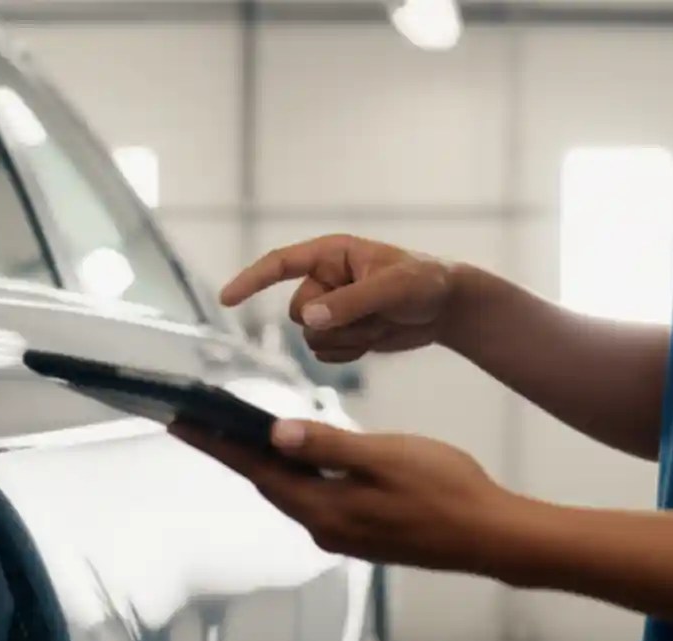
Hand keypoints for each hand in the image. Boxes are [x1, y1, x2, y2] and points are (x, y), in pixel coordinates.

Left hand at [170, 419, 524, 571]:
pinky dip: (298, 473)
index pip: (254, 469)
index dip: (215, 443)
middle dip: (231, 450)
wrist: (491, 536)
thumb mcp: (385, 457)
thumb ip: (329, 446)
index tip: (178, 422)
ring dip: (265, 461)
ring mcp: (343, 533)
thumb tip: (274, 434)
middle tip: (199, 419)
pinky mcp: (362, 532)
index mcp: (323, 508)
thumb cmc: (444, 490)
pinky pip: (315, 497)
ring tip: (237, 431)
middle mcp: (324, 527)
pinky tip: (299, 455)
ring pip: (292, 489)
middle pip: (266, 480)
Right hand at [220, 235, 459, 362]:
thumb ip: (349, 302)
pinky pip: (325, 354)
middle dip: (331, 322)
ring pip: (310, 338)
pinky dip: (349, 353)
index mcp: (331, 254)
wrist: (447, 307)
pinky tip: (374, 339)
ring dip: (344, 340)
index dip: (251, 280)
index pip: (280, 264)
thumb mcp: (391, 289)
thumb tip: (307, 318)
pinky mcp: (342, 332)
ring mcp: (332, 308)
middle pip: (297, 313)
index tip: (226, 300)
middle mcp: (325, 280)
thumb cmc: (424, 283)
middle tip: (372, 313)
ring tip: (378, 324)